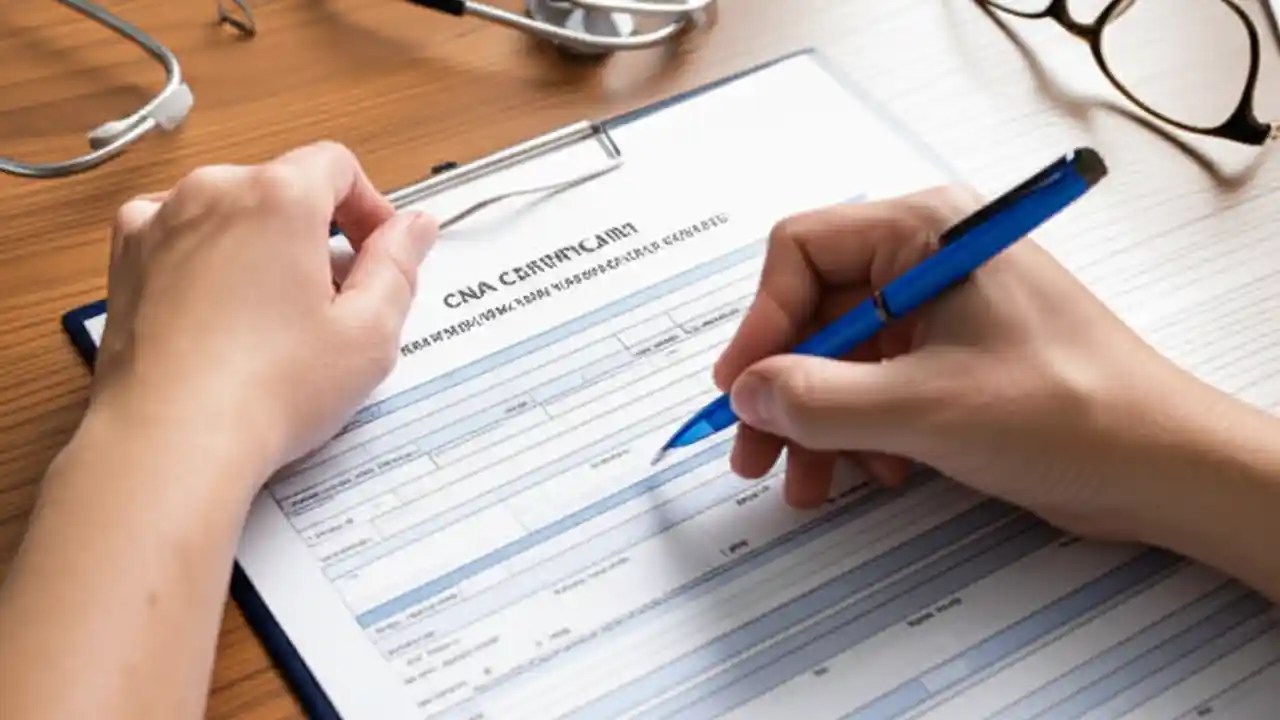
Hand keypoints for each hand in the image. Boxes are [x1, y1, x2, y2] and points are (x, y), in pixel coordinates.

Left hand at [91, 141, 436, 489]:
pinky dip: (208, 259)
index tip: (378, 252)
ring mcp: (160, 222)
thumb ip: (399, 264)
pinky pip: (180, 235)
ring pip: (232, 212)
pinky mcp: (127, 259)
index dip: (369, 207)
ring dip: (263, 246)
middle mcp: (213, 192)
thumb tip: (414, 226)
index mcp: (279, 197)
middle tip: (338, 301)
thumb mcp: (369, 332)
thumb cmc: (269, 389)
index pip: (337, 166)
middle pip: (284, 188)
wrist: (172, 438)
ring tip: (280, 316)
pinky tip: (225, 312)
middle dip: (317, 233)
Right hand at [713, 186, 1214, 539]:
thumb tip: (747, 393)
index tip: (740, 390)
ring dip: (818, 421)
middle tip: (754, 453)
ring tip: (806, 484)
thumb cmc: (1068, 413)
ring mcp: (944, 310)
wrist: (1163, 467)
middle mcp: (929, 260)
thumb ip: (818, 399)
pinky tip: (875, 473)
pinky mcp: (956, 357)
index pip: (802, 250)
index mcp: (925, 233)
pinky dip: (863, 431)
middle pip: (817, 311)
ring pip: (844, 357)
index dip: (761, 323)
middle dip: (785, 388)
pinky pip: (880, 384)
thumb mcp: (924, 409)